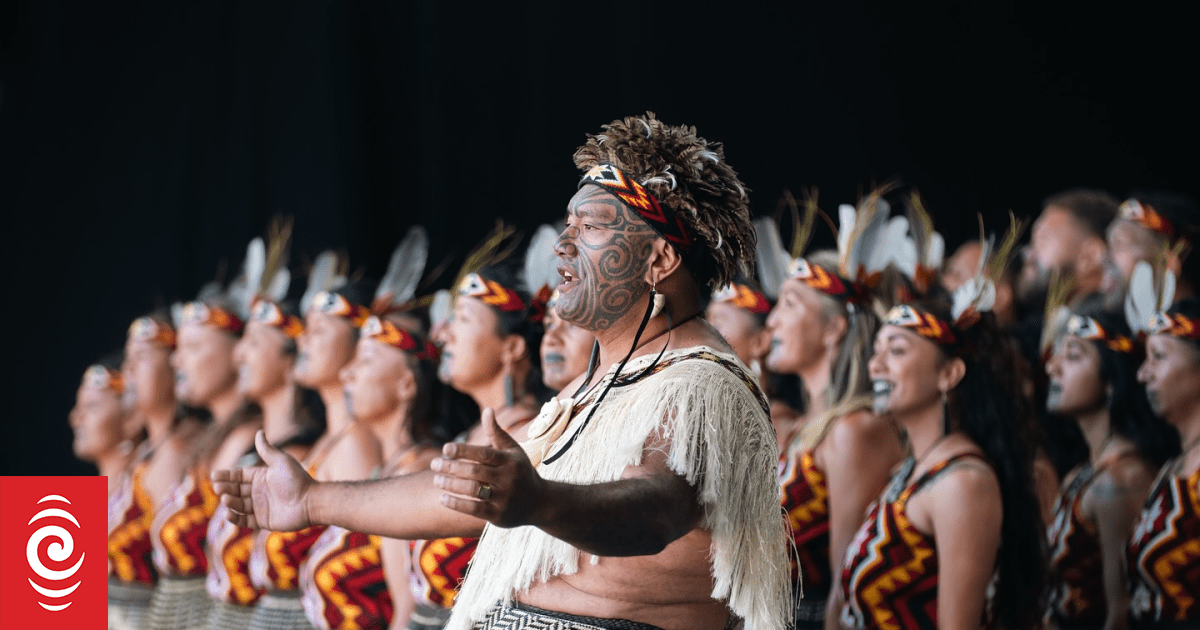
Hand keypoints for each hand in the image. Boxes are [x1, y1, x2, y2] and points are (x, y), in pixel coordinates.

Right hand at [211, 430, 313, 530]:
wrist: (310, 502)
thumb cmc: (297, 480)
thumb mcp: (280, 462)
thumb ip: (267, 450)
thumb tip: (259, 432)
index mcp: (261, 476)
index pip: (239, 475)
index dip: (226, 475)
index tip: (213, 475)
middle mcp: (259, 492)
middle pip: (236, 490)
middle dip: (225, 489)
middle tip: (218, 488)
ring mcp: (260, 507)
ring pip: (238, 505)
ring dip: (230, 502)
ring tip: (225, 499)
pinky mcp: (263, 521)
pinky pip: (245, 520)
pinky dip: (235, 518)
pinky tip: (228, 514)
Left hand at [431, 408, 546, 527]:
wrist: (539, 503)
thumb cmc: (520, 471)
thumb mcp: (513, 451)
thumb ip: (497, 432)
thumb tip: (487, 410)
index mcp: (510, 461)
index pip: (484, 453)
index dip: (463, 450)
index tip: (445, 449)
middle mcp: (508, 479)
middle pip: (475, 471)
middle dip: (452, 467)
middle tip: (434, 464)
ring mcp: (504, 498)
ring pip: (473, 490)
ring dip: (451, 485)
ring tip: (436, 479)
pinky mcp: (498, 515)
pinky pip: (474, 509)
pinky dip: (457, 504)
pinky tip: (442, 498)